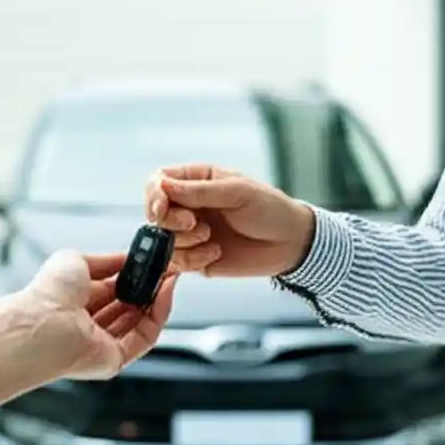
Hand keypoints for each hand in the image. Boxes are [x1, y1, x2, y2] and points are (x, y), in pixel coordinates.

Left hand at [15, 249, 177, 379]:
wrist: (44, 322)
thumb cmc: (49, 293)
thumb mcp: (77, 261)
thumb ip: (106, 260)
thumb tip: (128, 257)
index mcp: (76, 304)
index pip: (112, 291)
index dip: (134, 277)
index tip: (151, 262)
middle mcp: (89, 327)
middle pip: (130, 307)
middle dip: (150, 287)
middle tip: (166, 268)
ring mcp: (103, 345)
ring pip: (141, 323)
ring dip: (158, 299)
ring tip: (169, 276)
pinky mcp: (116, 360)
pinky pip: (145, 337)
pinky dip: (159, 315)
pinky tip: (164, 291)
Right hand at [144, 163, 315, 276]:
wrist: (290, 243)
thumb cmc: (269, 209)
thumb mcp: (236, 192)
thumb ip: (198, 191)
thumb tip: (161, 185)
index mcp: (196, 181)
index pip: (158, 182)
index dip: (154, 195)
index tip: (162, 206)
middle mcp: (188, 206)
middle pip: (154, 214)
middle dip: (170, 222)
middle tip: (194, 224)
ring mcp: (190, 233)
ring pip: (162, 241)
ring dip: (184, 242)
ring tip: (211, 239)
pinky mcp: (196, 258)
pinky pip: (177, 262)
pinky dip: (193, 260)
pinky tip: (215, 254)